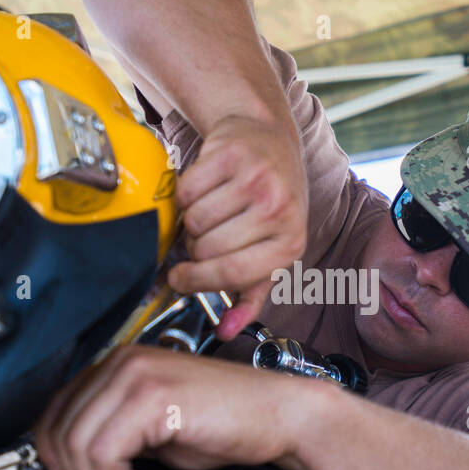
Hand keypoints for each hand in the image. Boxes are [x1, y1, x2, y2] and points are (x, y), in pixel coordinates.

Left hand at [33, 344, 319, 469]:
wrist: (278, 417)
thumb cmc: (223, 426)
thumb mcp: (152, 428)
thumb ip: (113, 432)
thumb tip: (68, 462)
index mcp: (118, 363)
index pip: (54, 409)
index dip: (51, 454)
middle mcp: (121, 361)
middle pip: (60, 430)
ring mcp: (135, 375)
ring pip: (76, 445)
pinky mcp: (152, 397)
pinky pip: (103, 452)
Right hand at [166, 114, 307, 340]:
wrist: (268, 137)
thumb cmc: (270, 199)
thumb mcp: (270, 250)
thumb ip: (249, 295)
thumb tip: (226, 331)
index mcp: (290, 243)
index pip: (233, 274)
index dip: (197, 282)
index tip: (178, 280)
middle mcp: (278, 210)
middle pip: (208, 248)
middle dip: (195, 247)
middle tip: (203, 236)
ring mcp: (256, 179)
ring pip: (194, 220)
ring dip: (190, 220)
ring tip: (208, 211)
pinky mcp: (232, 154)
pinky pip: (186, 189)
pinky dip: (185, 192)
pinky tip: (204, 188)